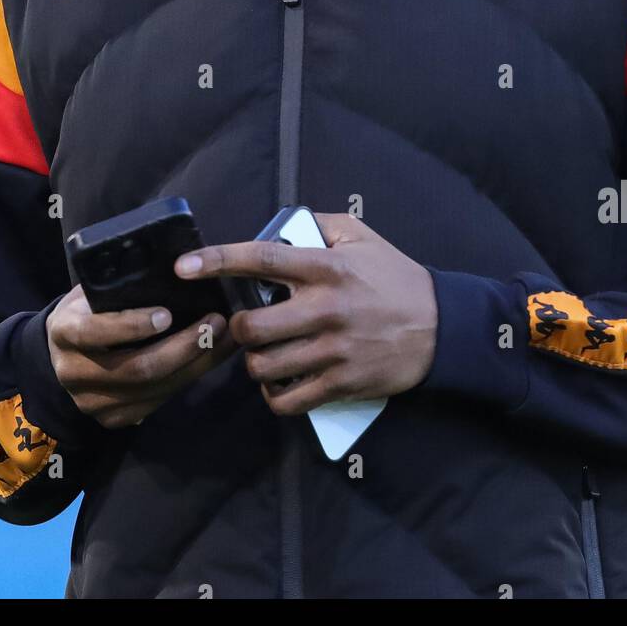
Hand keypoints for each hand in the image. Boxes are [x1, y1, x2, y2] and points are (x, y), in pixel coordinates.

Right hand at [46, 284, 238, 428]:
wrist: (65, 352)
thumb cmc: (89, 309)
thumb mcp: (94, 290)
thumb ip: (120, 286)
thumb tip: (177, 269)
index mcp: (65, 331)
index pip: (93, 331)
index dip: (131, 325)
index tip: (167, 314)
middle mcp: (72, 371)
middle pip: (136, 368)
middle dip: (183, 347)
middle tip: (216, 323)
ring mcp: (90, 401)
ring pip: (153, 389)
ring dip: (196, 364)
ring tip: (224, 339)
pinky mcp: (111, 419)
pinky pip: (157, 402)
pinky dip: (188, 379)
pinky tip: (210, 359)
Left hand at [173, 213, 438, 415]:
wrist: (442, 327)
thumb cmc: (397, 278)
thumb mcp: (364, 238)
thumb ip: (320, 226)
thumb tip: (282, 225)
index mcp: (326, 267)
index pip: (261, 258)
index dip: (217, 260)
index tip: (184, 265)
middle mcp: (325, 308)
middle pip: (251, 326)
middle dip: (238, 328)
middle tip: (247, 326)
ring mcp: (332, 350)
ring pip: (263, 366)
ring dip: (254, 363)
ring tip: (265, 354)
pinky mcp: (341, 384)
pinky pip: (287, 399)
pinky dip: (274, 395)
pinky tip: (280, 383)